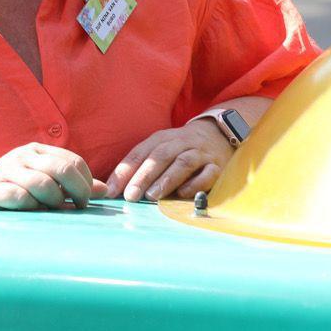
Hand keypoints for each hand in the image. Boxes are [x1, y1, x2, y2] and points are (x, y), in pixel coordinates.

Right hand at [0, 143, 104, 219]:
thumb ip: (68, 184)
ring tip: (53, 211)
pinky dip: (31, 207)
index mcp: (36, 151)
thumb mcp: (39, 182)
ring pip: (44, 183)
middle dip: (78, 191)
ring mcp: (6, 171)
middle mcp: (22, 157)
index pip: (74, 161)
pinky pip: (20, 197)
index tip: (85, 202)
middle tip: (78, 208)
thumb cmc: (6, 192)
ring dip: (55, 202)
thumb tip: (103, 190)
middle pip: (64, 168)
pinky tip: (31, 213)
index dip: (86, 183)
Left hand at [105, 119, 233, 202]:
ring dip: (167, 179)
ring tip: (152, 195)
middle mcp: (180, 143)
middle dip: (144, 176)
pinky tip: (182, 194)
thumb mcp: (159, 149)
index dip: (125, 171)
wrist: (217, 134)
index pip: (140, 153)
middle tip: (130, 195)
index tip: (112, 191)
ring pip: (183, 163)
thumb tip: (115, 189)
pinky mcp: (217, 166)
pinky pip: (208, 174)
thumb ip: (140, 166)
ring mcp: (200, 154)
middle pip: (160, 156)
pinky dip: (195, 184)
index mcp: (161, 139)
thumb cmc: (180, 148)